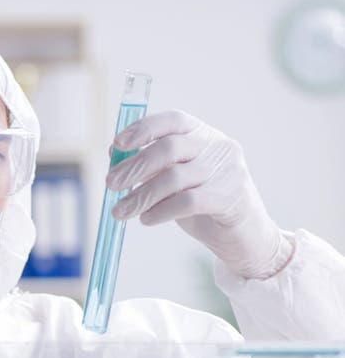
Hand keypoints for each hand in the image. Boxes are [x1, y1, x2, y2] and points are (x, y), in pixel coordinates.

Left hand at [107, 110, 293, 278]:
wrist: (245, 236)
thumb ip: (154, 168)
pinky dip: (160, 211)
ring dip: (141, 196)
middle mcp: (218, 147)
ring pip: (174, 178)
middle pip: (170, 148)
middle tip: (111, 184)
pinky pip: (187, 202)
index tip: (118, 144)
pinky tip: (146, 220)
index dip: (143, 129)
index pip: (173, 121)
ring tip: (120, 211)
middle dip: (135, 166)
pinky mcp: (230, 198)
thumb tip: (115, 156)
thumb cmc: (206, 205)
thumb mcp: (177, 181)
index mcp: (205, 135)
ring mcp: (227, 172)